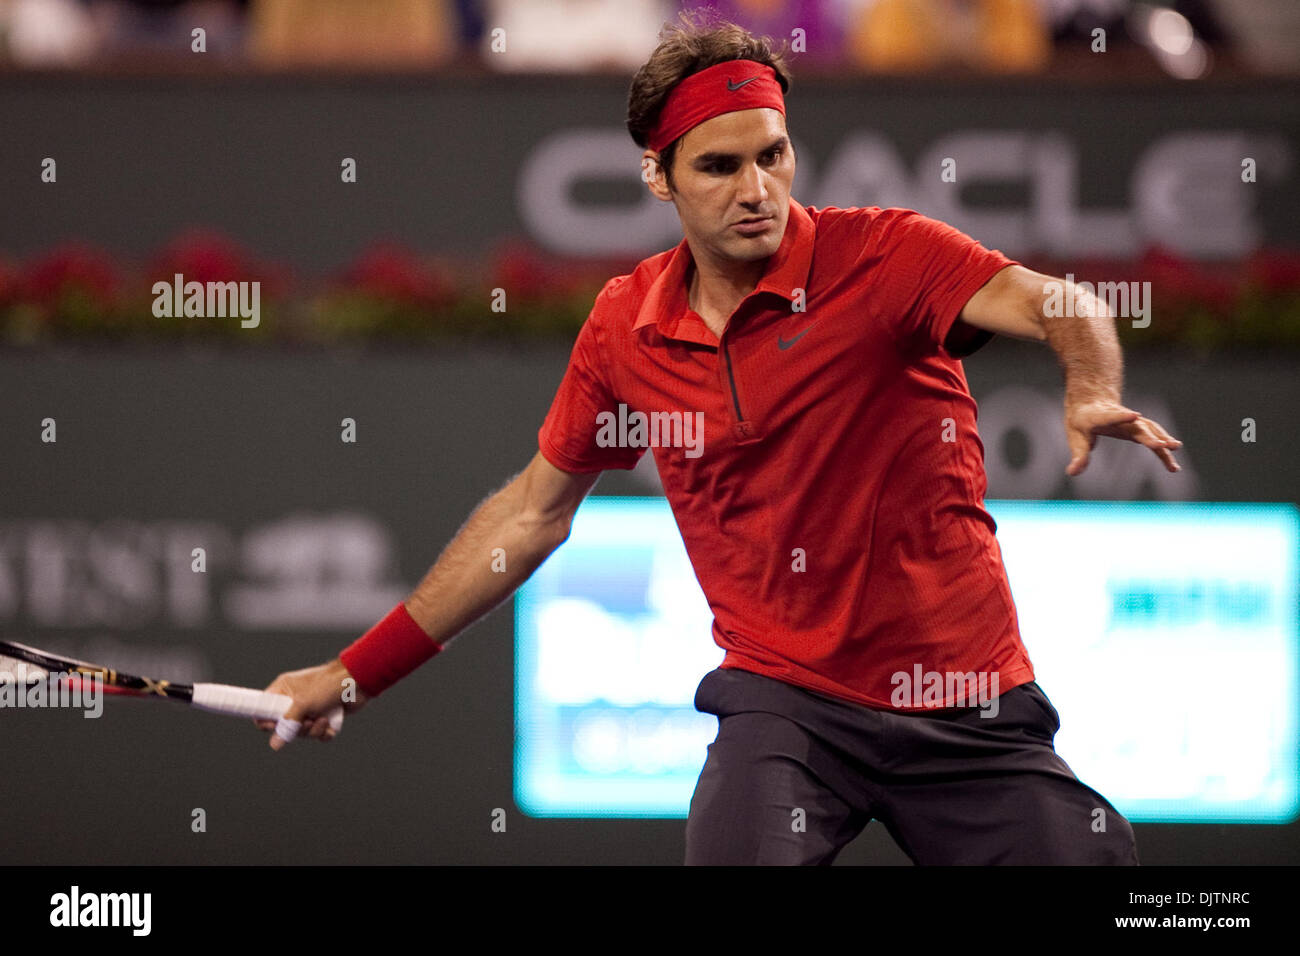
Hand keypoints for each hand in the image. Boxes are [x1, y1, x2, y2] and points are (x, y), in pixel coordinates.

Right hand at [255, 658, 369, 750]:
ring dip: (313, 730)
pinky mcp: (324, 715)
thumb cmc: (327, 685)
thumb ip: (288, 723)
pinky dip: (324, 732)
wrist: (358, 681)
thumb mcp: (303, 703)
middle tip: (307, 722)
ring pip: (302, 731)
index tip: (274, 726)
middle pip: (284, 725)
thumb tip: (275, 744)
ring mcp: (310, 708)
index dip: (266, 720)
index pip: (264, 708)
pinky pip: (317, 733)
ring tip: (322, 720)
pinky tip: (330, 725)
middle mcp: (294, 699)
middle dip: (297, 729)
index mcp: (284, 689)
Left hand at [1064, 400, 1181, 475]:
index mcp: (1101, 416)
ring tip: (1176, 450)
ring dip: (1164, 441)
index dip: (1122, 416)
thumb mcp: (1075, 437)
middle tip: (1163, 445)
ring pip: (1151, 431)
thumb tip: (1072, 473)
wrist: (1094, 403)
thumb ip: (1078, 455)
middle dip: (1151, 435)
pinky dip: (1164, 452)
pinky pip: (1155, 440)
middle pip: (1138, 426)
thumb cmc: (1082, 421)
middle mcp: (1122, 418)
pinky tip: (1173, 467)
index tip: (1134, 415)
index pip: (1112, 416)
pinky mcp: (1141, 429)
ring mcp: (1134, 422)